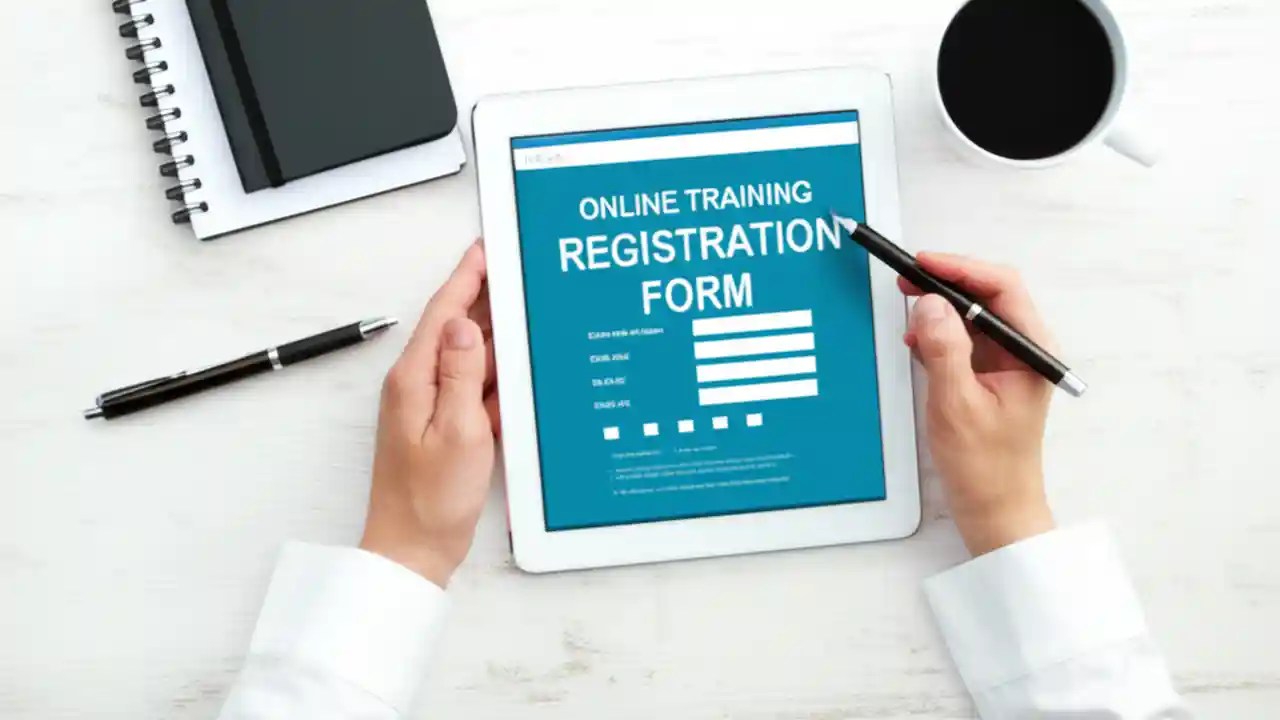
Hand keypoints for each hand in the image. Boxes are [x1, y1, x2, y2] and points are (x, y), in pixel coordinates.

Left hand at [360, 241, 500, 587]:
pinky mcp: (445, 426)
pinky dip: (499, 374)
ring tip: (531, 309)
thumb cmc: (431, 501)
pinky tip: (522, 368)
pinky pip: (475, 387)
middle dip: (488, 297)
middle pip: (457, 326)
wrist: (413, 551)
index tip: (488, 247)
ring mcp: (432, 405)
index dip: (468, 276)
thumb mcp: (458, 431)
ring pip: (470, 356)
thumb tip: (463, 322)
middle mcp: (419, 384)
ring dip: (498, 334)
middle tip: (520, 270)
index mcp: (415, 378)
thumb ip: (462, 373)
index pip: (443, 311)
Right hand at [899, 253, 1055, 556]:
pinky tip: (917, 344)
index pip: (1002, 287)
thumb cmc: (986, 466)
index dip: (960, 268)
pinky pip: (964, 337)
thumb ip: (944, 349)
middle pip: (988, 293)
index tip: (922, 263)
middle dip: (946, 282)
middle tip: (906, 281)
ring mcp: (1008, 361)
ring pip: (973, 313)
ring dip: (939, 308)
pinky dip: (938, 333)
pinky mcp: (990, 373)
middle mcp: (1026, 349)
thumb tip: (929, 304)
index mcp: (1032, 351)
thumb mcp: (957, 404)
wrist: (996, 507)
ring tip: (909, 315)